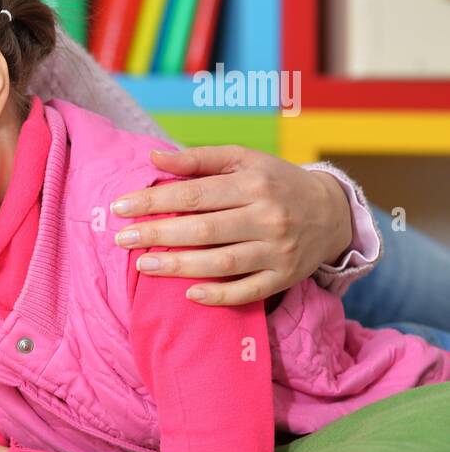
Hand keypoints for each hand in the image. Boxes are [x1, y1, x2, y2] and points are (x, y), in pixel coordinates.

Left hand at [110, 145, 351, 305]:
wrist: (332, 211)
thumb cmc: (275, 182)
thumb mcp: (243, 160)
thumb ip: (198, 159)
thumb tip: (153, 156)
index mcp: (252, 184)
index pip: (193, 194)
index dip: (153, 201)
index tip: (120, 207)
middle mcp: (267, 217)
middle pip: (203, 230)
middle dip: (158, 235)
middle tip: (122, 239)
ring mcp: (277, 250)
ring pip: (221, 263)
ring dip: (178, 267)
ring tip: (143, 265)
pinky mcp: (283, 277)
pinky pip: (248, 291)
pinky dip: (218, 295)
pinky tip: (189, 294)